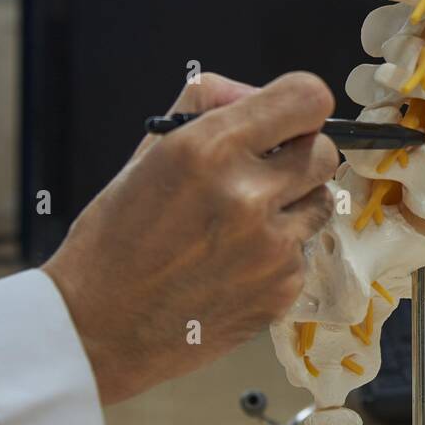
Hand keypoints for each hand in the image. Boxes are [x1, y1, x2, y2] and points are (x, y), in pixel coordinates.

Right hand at [44, 71, 337, 404]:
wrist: (99, 330)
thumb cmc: (116, 239)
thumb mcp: (148, 154)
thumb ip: (206, 107)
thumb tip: (255, 94)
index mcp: (210, 149)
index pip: (307, 98)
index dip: (301, 106)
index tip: (289, 119)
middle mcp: (248, 194)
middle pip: (324, 150)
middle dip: (298, 155)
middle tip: (264, 172)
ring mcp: (271, 246)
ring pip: (322, 201)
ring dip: (294, 203)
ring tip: (244, 221)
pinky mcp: (283, 288)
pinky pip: (304, 250)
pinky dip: (280, 252)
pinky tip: (236, 263)